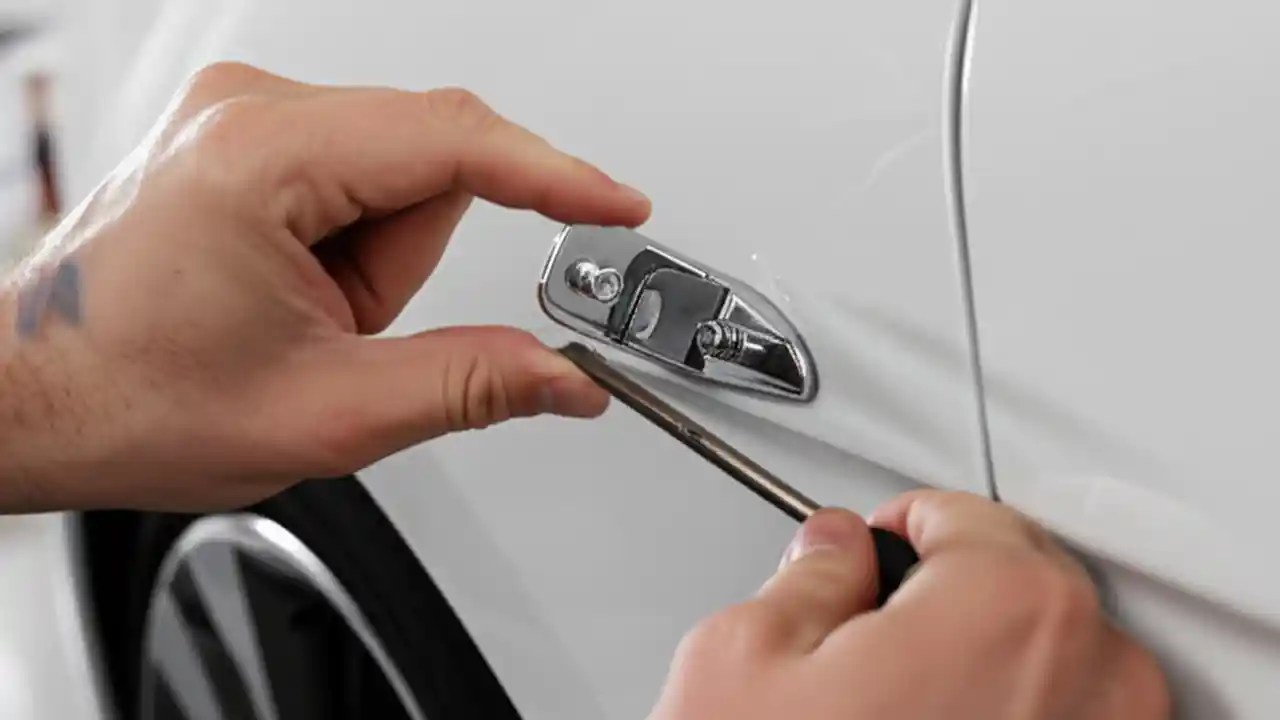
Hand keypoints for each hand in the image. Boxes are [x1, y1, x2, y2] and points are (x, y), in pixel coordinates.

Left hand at [0, 62, 648, 511]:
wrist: (31, 400)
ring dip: (375, 264)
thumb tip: (564, 378)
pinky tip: (290, 292)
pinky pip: (359, 177)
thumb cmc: (129, 396)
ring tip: (301, 316)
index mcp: (264, 157)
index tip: (618, 205)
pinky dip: (351, 246)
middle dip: (404, 268)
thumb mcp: (324, 412)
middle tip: (343, 332)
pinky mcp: (247, 137)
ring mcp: (244, 117)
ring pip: (397, 177)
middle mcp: (250, 110)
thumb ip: (468, 388)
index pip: (455, 142)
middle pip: (427, 165)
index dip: (553, 176)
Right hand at [650, 491, 1169, 718]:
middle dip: (940, 592)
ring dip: (980, 659)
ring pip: (1051, 655)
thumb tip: (833, 550)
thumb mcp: (743, 655)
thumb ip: (806, 574)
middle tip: (865, 639)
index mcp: (1007, 606)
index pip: (960, 512)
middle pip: (1017, 577)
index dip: (895, 527)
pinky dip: (1010, 719)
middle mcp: (1091, 678)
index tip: (869, 553)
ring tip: (893, 707)